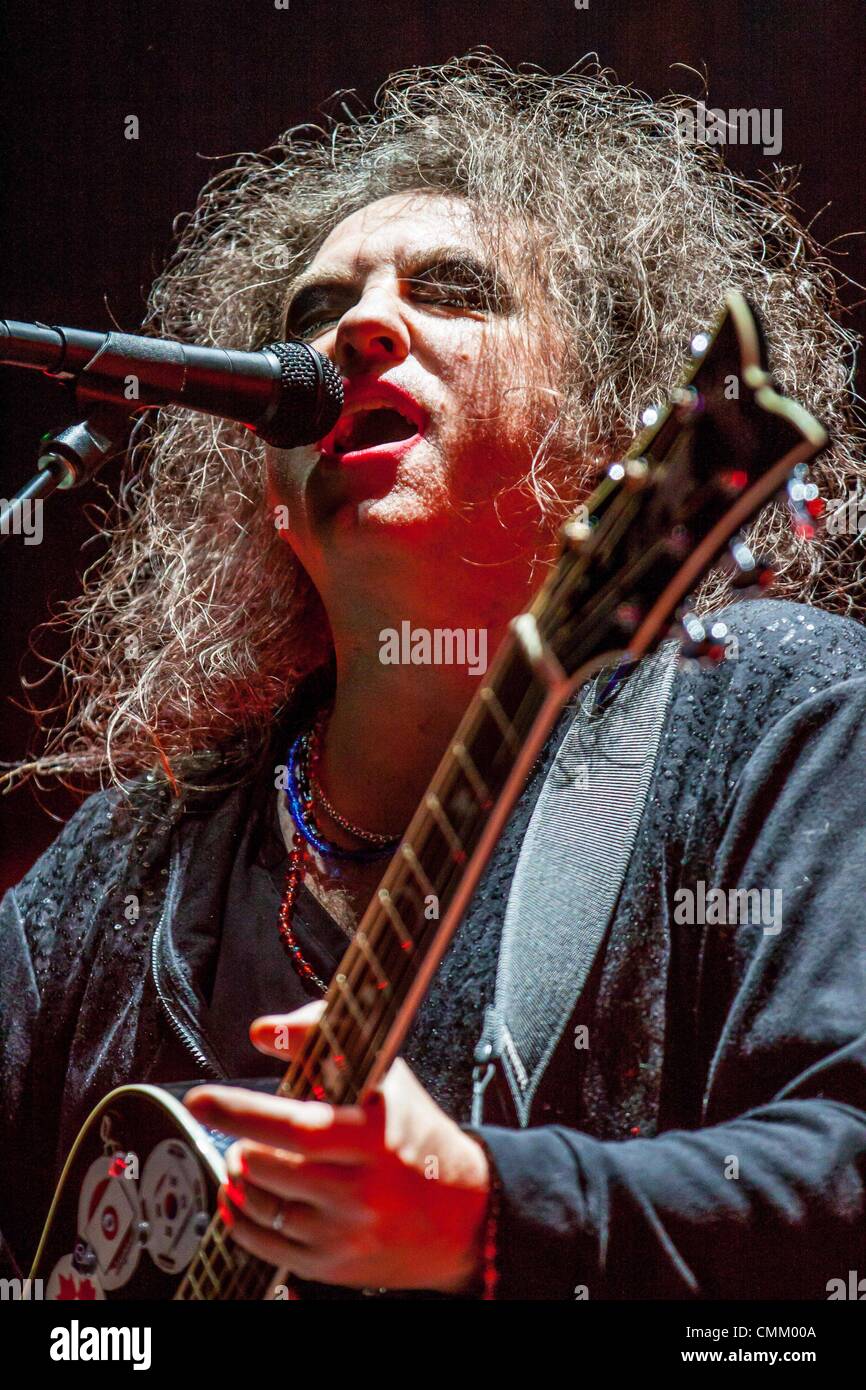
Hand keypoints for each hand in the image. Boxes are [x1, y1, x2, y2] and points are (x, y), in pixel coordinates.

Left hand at [184, 1001, 489, 1293]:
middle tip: (238, 1134)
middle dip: (241, 1147)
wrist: (465, 1214)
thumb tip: (265, 1030)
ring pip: (264, 1208)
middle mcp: (360, 1188)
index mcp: (373, 1136)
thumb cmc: (416, 1133)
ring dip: (240, 1180)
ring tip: (244, 1161)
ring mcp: (346, 1232)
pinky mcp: (334, 1265)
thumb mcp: (383, 1075)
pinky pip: (268, 1247)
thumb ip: (321, 1038)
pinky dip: (242, 1221)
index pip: (295, 1125)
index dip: (242, 1112)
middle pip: (271, 1169)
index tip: (204, 1100)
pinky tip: (240, 1199)